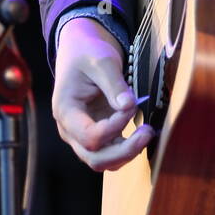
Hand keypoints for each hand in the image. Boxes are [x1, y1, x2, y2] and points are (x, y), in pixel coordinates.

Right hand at [51, 18, 154, 171]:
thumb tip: (129, 105)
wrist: (80, 52)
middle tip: (148, 132)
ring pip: (103, 161)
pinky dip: (128, 148)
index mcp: (65, 111)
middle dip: (124, 151)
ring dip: (127, 153)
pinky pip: (111, 153)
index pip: (89, 135)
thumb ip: (114, 84)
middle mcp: (70, 129)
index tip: (131, 105)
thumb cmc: (87, 54)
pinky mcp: (97, 135)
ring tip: (147, 132)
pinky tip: (143, 133)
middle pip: (95, 158)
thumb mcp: (101, 61)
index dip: (114, 126)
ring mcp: (82, 135)